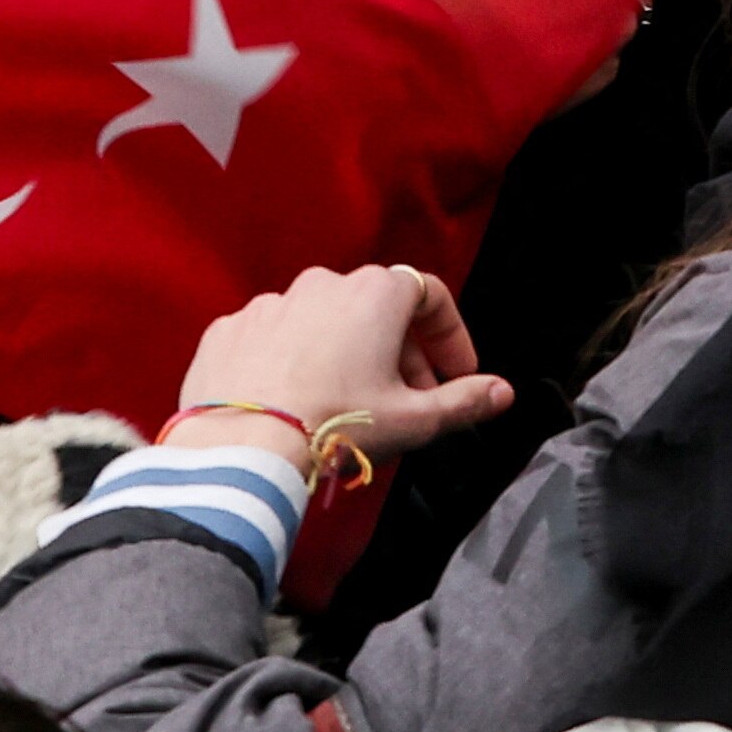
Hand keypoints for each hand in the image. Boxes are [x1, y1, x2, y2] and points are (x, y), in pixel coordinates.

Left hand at [164, 265, 510, 466]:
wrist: (243, 447)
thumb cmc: (336, 425)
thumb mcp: (414, 420)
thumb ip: (464, 402)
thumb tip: (502, 392)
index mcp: (375, 294)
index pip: (432, 297)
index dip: (451, 338)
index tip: (457, 377)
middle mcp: (322, 284)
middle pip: (378, 310)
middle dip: (400, 354)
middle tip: (408, 403)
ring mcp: (270, 304)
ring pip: (323, 323)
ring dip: (343, 355)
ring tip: (346, 408)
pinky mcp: (229, 329)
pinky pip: (272, 339)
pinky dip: (289, 362)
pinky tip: (293, 403)